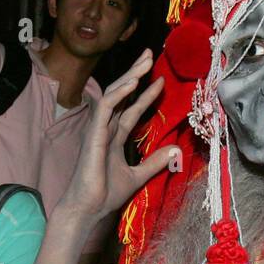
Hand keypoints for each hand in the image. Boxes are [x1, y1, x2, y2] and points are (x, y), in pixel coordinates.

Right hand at [57, 48, 180, 221]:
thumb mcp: (137, 175)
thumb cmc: (104, 195)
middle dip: (135, 73)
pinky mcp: (93, 133)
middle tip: (150, 55)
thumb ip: (153, 162)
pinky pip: (105, 106)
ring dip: (129, 76)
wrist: (89, 208)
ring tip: (145, 61)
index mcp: (114, 137)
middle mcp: (105, 129)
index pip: (131, 110)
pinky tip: (132, 82)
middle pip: (122, 94)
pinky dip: (119, 93)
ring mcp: (98, 129)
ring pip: (113, 94)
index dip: (146, 95)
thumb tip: (175, 150)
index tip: (161, 80)